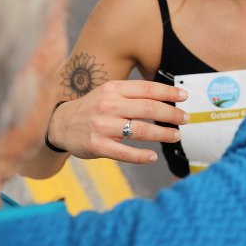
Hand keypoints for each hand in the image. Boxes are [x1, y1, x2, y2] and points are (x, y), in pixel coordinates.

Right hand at [47, 80, 188, 163]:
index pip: (146, 88)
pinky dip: (141, 156)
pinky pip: (124, 152)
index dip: (168, 92)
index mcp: (113, 89)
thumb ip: (131, 94)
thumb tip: (164, 97)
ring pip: (140, 130)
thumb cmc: (92, 108)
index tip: (184, 96)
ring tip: (175, 136)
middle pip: (147, 108)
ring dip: (162, 133)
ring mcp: (102, 126)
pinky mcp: (97, 146)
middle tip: (185, 118)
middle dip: (171, 114)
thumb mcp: (107, 93)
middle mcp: (108, 105)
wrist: (60, 124)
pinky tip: (153, 156)